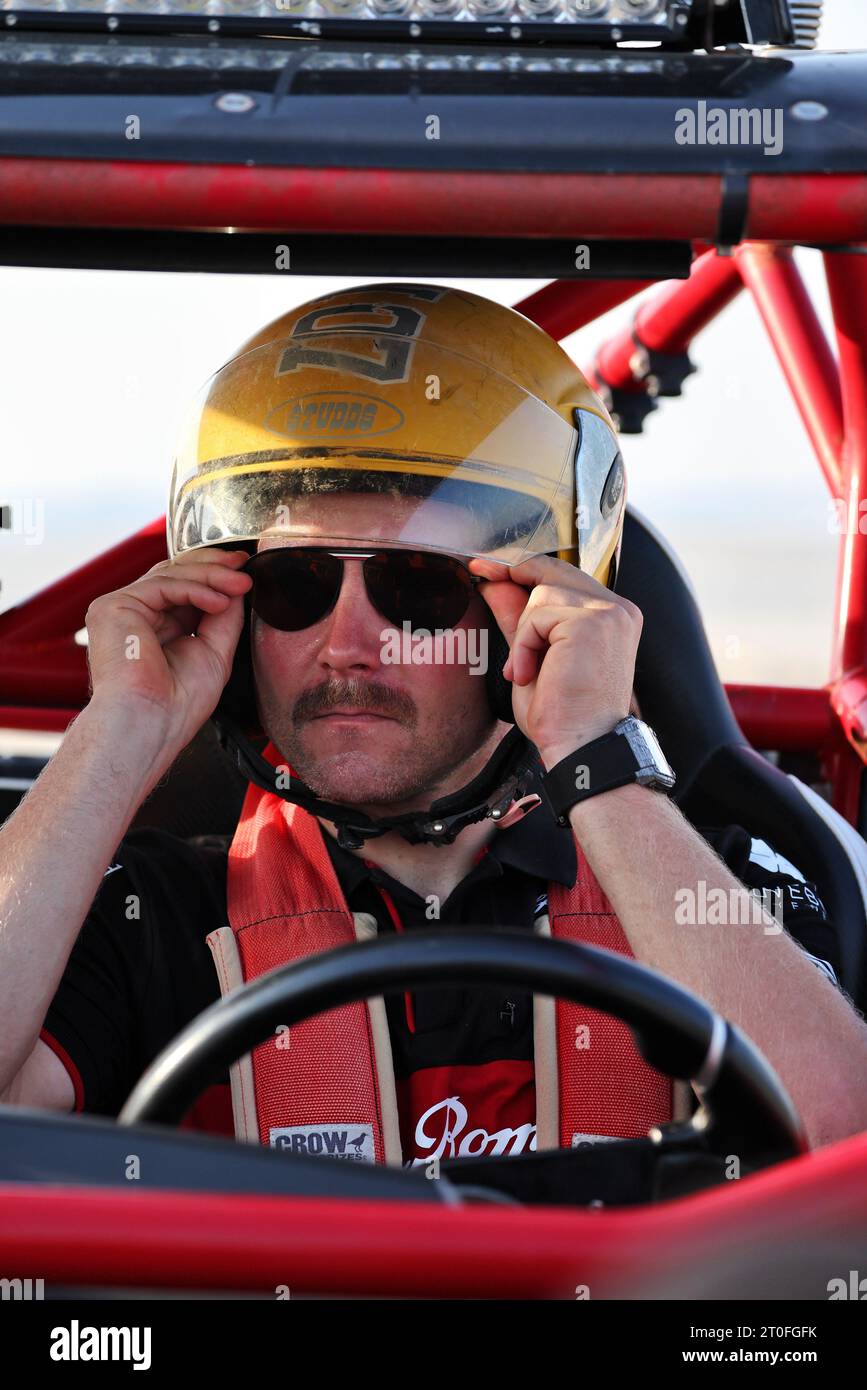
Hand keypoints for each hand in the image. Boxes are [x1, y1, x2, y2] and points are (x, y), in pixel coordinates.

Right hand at [84, 547, 252, 754]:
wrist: (151, 724)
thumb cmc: (176, 705)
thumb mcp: (213, 651)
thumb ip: (223, 617)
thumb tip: (237, 586)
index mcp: (153, 628)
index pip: (183, 588)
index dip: (213, 576)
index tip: (244, 572)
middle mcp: (133, 616)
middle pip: (174, 574)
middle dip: (214, 568)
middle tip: (244, 566)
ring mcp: (120, 610)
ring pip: (171, 575)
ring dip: (211, 577)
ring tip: (240, 585)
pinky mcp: (113, 607)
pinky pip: (162, 585)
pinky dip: (195, 589)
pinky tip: (219, 601)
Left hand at [469, 554, 641, 767]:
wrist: (580, 746)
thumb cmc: (563, 714)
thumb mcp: (532, 655)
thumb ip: (518, 617)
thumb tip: (494, 583)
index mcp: (611, 617)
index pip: (564, 576)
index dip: (524, 569)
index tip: (488, 568)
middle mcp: (617, 609)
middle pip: (553, 573)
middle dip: (513, 578)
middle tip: (480, 578)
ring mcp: (608, 613)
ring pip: (541, 594)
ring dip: (523, 635)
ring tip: (527, 671)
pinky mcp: (592, 622)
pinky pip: (537, 616)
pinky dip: (524, 646)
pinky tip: (528, 674)